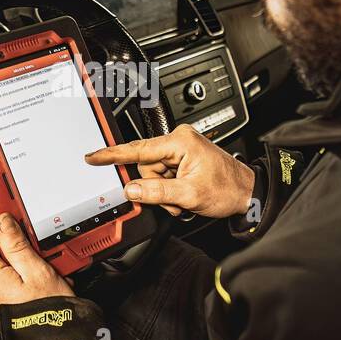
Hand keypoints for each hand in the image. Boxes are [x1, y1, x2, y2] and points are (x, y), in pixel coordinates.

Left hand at [0, 213, 73, 329]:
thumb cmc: (51, 313)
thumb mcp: (37, 270)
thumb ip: (16, 244)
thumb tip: (3, 222)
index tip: (2, 213)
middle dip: (12, 247)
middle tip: (34, 244)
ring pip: (0, 272)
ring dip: (19, 264)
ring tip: (44, 268)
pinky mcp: (2, 312)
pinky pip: (7, 288)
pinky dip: (21, 280)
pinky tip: (40, 282)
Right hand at [85, 123, 255, 218]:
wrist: (246, 193)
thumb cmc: (227, 188)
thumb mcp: (189, 195)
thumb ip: (156, 192)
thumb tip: (131, 189)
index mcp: (180, 142)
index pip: (138, 149)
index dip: (112, 155)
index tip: (93, 156)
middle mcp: (179, 140)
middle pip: (145, 166)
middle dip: (156, 187)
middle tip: (174, 199)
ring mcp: (181, 149)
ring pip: (153, 175)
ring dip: (164, 192)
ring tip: (183, 199)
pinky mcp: (183, 159)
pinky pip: (163, 176)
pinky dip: (170, 190)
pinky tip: (184, 194)